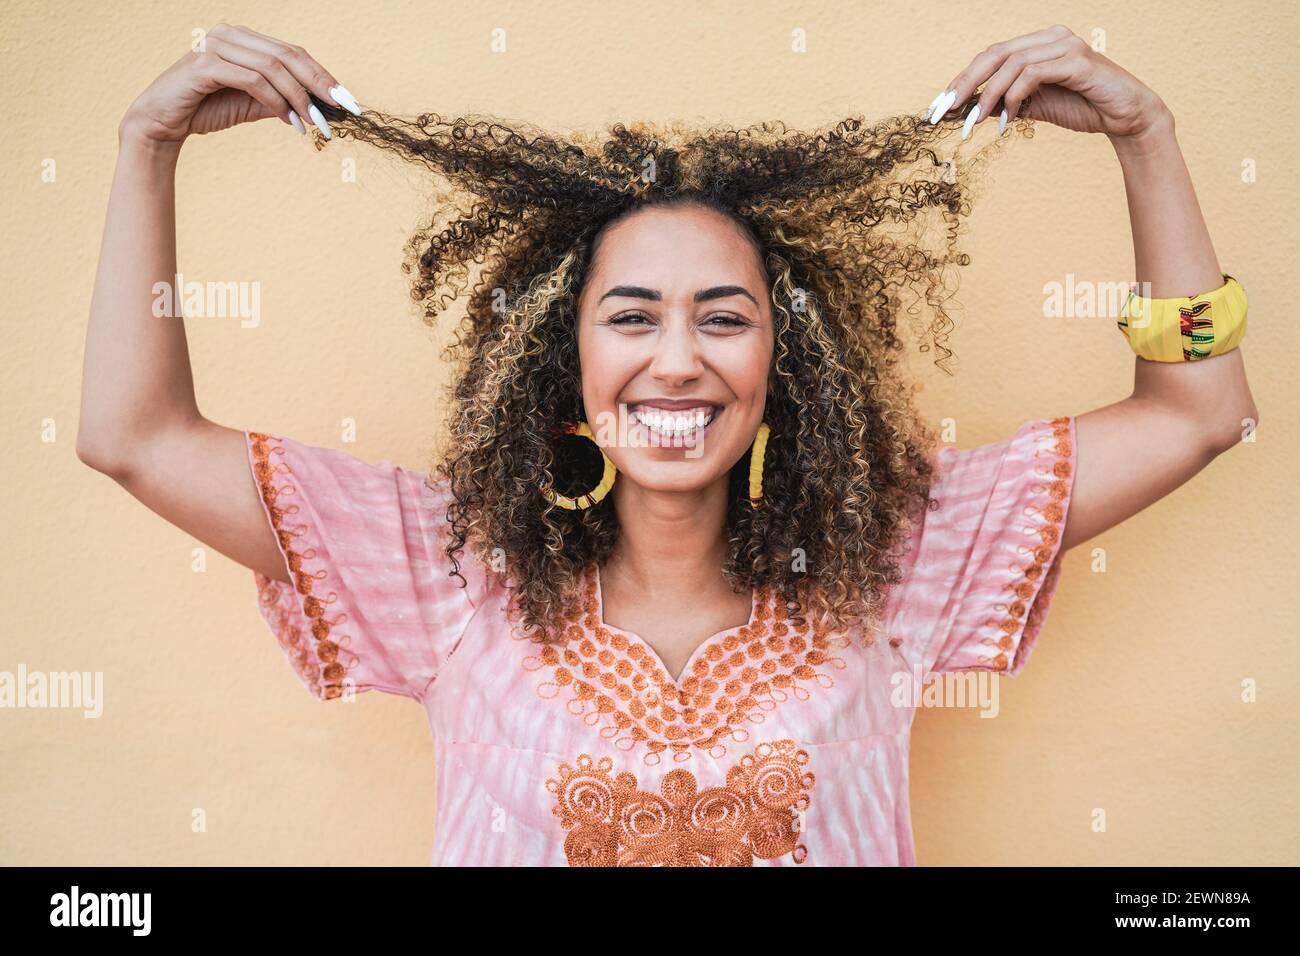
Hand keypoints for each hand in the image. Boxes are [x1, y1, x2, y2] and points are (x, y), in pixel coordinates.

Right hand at [119, 23, 361, 146]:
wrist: (162, 122)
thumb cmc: (207, 109)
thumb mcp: (255, 104)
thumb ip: (284, 98)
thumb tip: (321, 106)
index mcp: (244, 38)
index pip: (293, 52)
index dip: (324, 75)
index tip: (348, 101)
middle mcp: (230, 34)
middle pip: (289, 55)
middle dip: (320, 84)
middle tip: (341, 111)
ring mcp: (216, 45)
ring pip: (274, 68)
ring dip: (300, 99)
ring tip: (315, 125)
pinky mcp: (205, 65)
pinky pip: (253, 81)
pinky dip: (276, 102)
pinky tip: (289, 122)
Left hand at [925, 24, 1171, 143]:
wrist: (1125, 117)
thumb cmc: (1082, 108)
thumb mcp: (1034, 106)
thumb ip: (1005, 103)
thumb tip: (969, 109)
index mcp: (1040, 43)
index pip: (992, 55)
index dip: (964, 77)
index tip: (941, 104)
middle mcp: (1052, 37)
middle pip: (995, 53)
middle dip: (966, 82)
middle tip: (946, 110)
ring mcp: (1066, 45)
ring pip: (1011, 64)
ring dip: (988, 95)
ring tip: (977, 122)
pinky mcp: (1078, 61)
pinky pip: (1032, 74)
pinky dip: (1013, 97)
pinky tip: (1007, 119)